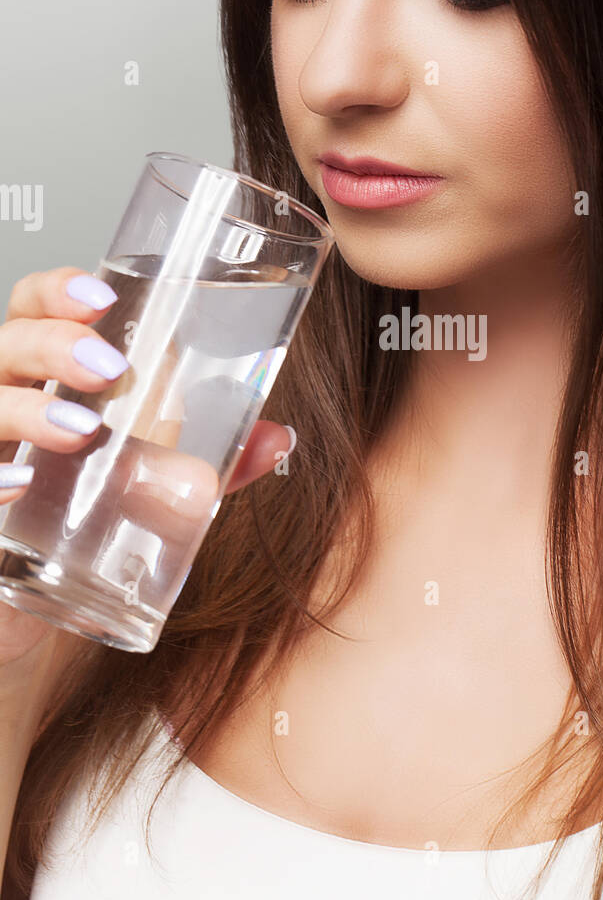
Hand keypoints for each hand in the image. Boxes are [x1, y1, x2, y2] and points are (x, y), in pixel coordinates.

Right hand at [0, 265, 295, 678]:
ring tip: (84, 431)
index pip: (32, 309)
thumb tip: (277, 439)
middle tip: (112, 369)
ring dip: (28, 409)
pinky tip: (22, 482)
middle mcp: (0, 407)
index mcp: (38, 380)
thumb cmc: (78, 525)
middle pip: (5, 346)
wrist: (31, 607)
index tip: (104, 298)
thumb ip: (204, 461)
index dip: (57, 292)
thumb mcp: (143, 486)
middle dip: (54, 345)